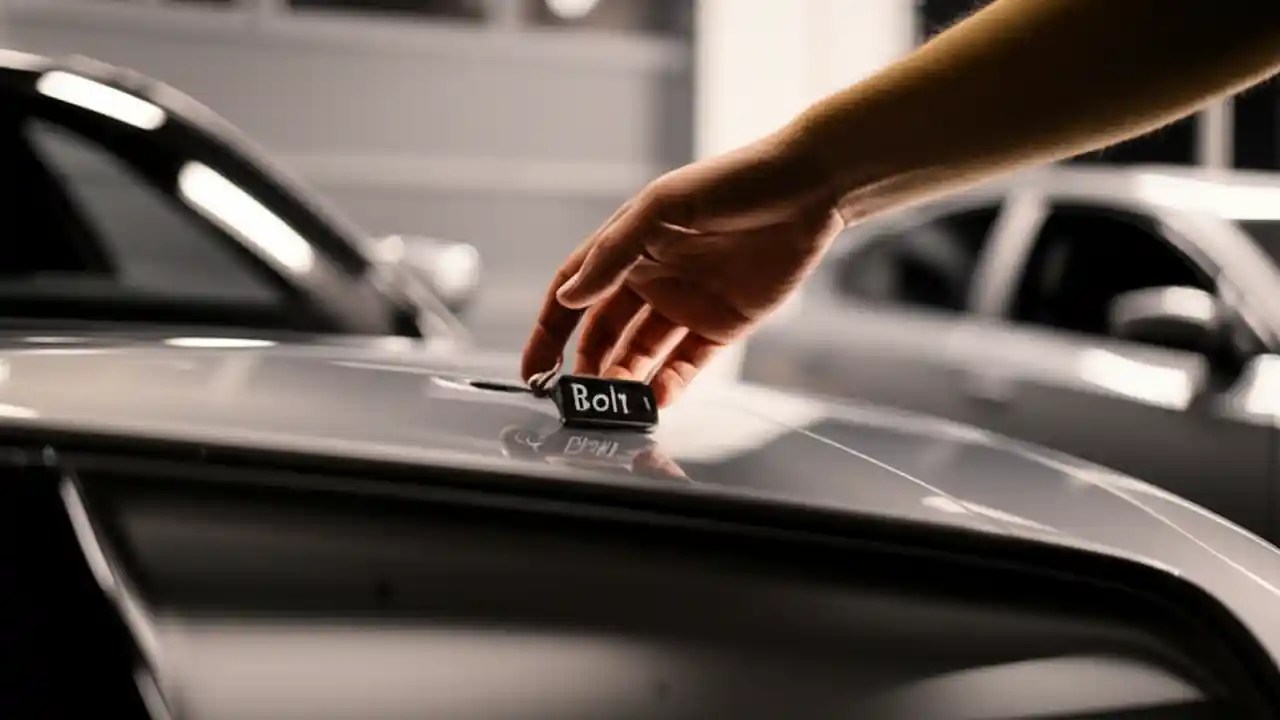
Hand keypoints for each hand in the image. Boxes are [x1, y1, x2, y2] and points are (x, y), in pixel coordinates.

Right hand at [521, 133, 842, 406]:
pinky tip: (658, 398)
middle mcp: (651, 277)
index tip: (534, 370)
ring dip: (626, 379)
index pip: (574, 293)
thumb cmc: (734, 183)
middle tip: (580, 397)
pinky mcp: (722, 324)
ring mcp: (686, 303)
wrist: (808, 190)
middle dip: (589, 366)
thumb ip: (614, 255)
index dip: (550, 331)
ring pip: (641, 353)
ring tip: (618, 402)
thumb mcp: (663, 209)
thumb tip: (570, 298)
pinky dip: (669, 383)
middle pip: (604, 333)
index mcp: (628, 246)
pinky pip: (686, 363)